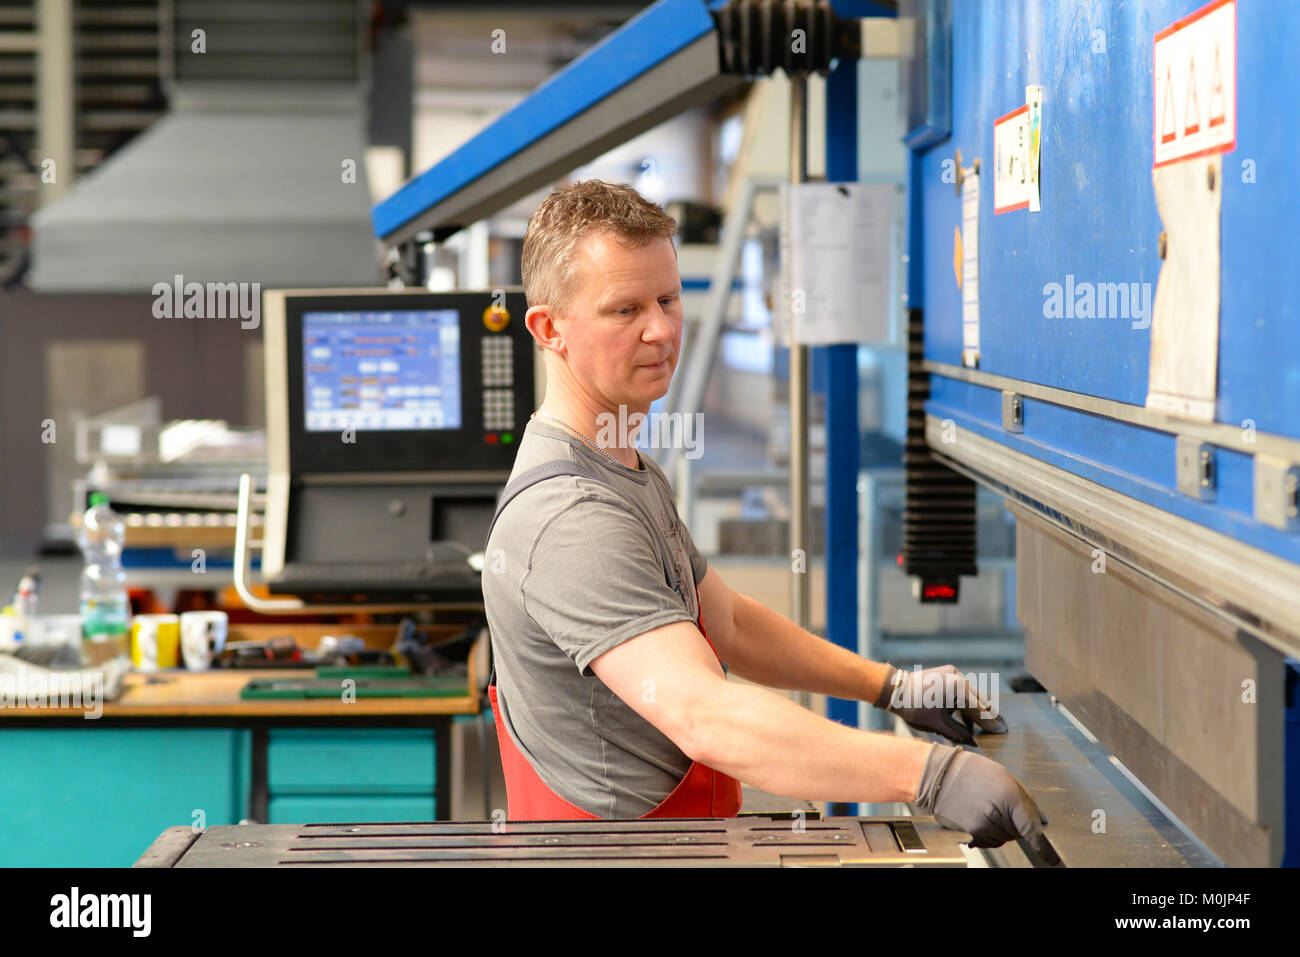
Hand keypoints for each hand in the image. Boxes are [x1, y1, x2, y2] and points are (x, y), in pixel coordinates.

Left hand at [874, 664, 1006, 744]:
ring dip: (975, 709)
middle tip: (1000, 729)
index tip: (1003, 731)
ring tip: (984, 726)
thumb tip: (976, 741)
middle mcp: (958, 676)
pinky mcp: (948, 672)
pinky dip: (965, 702)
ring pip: (971, 694)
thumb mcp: (939, 725)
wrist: (895, 691)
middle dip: (986, 716)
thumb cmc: (914, 709)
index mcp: (958, 688)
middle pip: (978, 700)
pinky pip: (962, 689)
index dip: (991, 723)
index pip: (979, 710)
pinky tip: (967, 717)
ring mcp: (953, 672)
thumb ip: (960, 733)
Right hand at [914, 743, 1059, 864]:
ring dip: (1001, 828)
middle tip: (1000, 805)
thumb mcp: (1004, 776)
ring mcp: (982, 827)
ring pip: (1004, 838)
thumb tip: (1041, 820)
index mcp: (1008, 796)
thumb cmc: (970, 771)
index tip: (1052, 858)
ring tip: (986, 807)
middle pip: (1018, 833)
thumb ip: (1026, 799)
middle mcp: (996, 815)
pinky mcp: (971, 834)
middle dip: (1015, 823)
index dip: (1043, 847)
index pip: (1031, 829)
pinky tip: (979, 816)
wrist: (939, 775)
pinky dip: (989, 833)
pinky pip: (989, 841)